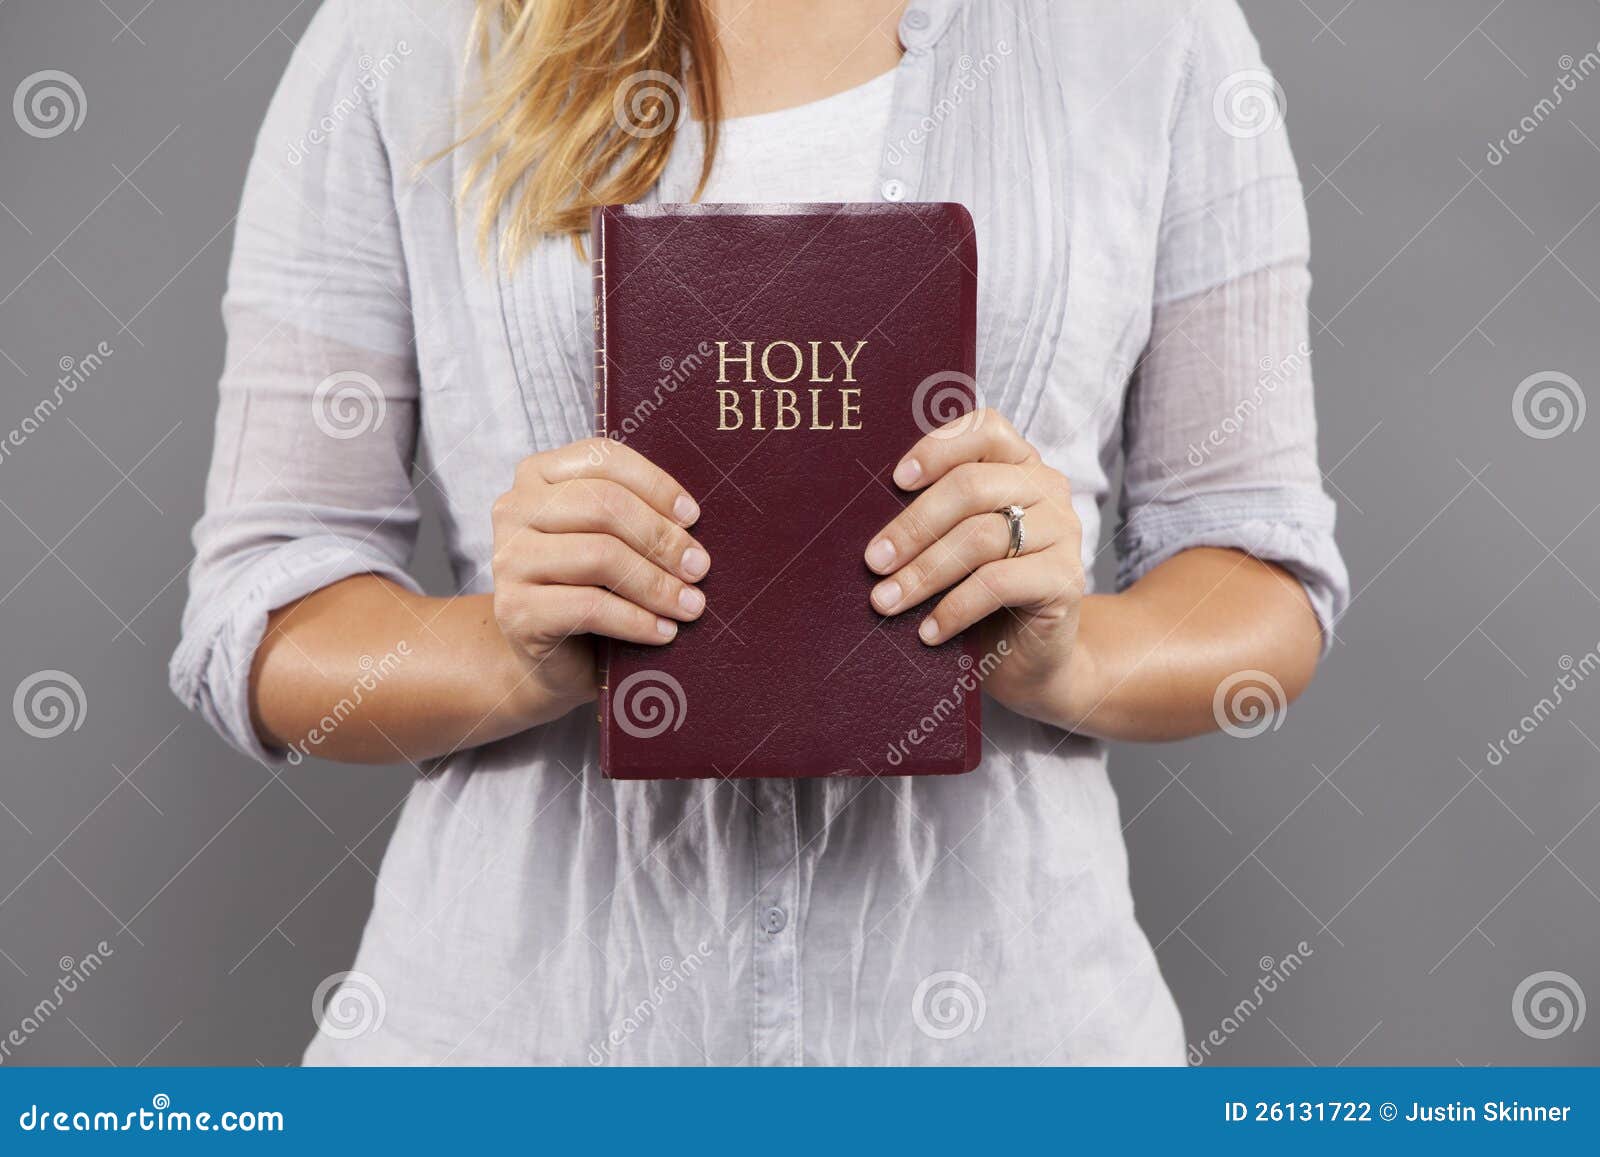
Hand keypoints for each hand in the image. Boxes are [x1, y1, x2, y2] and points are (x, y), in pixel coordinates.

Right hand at [490, 438, 710, 704]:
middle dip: (661, 538)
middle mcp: (515, 508)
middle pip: (603, 505)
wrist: (549, 657)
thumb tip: (691, 522)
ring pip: (599, 556)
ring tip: (691, 604)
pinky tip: (664, 632)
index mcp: (539, 474)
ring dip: (656, 584)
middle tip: (699, 567)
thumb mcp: (612, 538)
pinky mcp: (514, 610)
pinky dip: (636, 620)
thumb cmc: (591, 587)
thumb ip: (636, 514)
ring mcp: (509, 559)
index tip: (693, 517)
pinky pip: (589, 607)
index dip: (655, 485)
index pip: (603, 459)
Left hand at [863, 409, 1085, 718]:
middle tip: (873, 561)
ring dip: (923, 572)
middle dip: (913, 526)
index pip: (984, 430)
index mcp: (1018, 465)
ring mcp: (1062, 532)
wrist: (1029, 657)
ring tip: (886, 601)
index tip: (895, 480)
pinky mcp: (1066, 580)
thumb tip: (865, 514)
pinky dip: (954, 608)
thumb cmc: (978, 594)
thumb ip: (930, 517)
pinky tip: (928, 632)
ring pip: (980, 537)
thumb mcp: (953, 545)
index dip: (938, 447)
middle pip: (971, 487)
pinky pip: (998, 584)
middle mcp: (1047, 489)